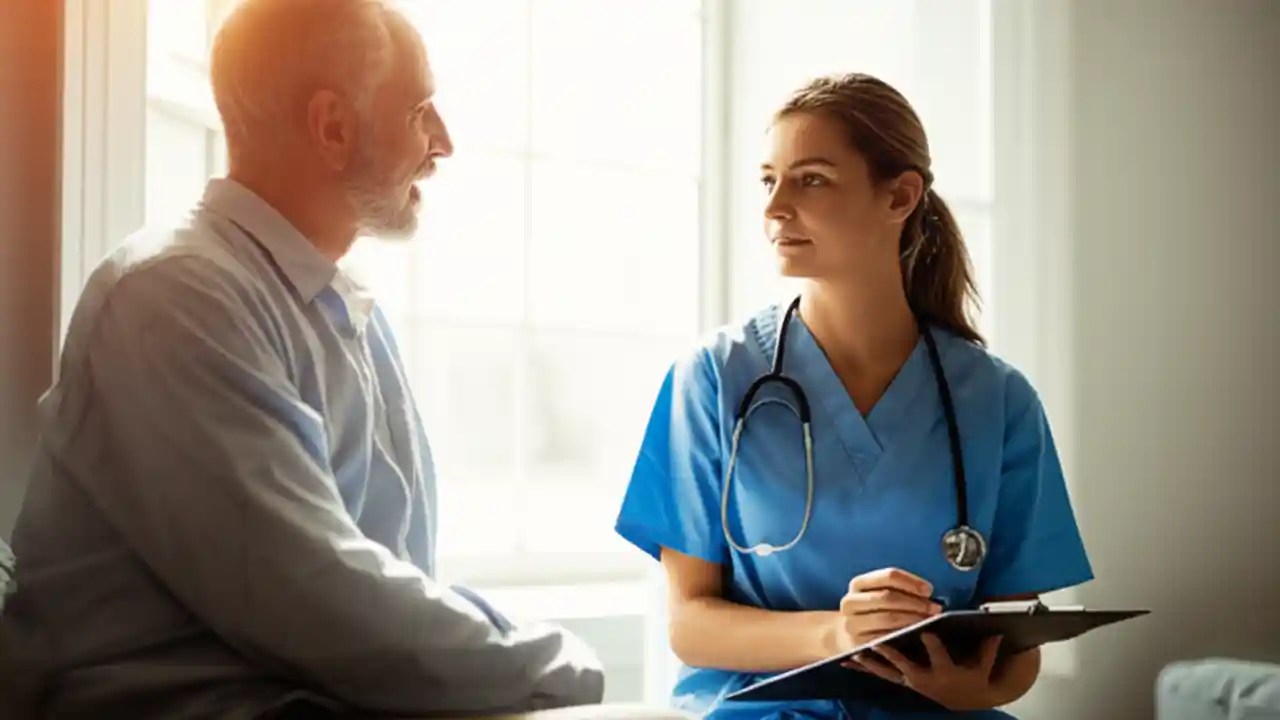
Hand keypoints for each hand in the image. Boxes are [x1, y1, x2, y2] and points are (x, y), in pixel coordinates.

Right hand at [830, 568, 941, 651]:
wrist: (847, 635)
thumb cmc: (872, 611)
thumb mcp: (878, 593)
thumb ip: (899, 589)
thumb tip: (927, 593)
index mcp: (858, 584)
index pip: (888, 576)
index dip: (911, 582)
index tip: (929, 590)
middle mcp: (850, 602)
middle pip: (888, 597)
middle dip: (915, 603)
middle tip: (935, 608)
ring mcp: (852, 624)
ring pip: (888, 618)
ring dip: (913, 619)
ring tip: (929, 621)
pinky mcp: (858, 643)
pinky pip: (885, 637)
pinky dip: (903, 635)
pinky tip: (916, 634)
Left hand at [846, 634, 1005, 710]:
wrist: (962, 698)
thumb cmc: (972, 677)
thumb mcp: (983, 666)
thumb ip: (989, 648)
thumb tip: (998, 630)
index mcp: (945, 670)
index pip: (939, 655)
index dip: (933, 644)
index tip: (926, 631)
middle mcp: (925, 677)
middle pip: (905, 664)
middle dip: (891, 653)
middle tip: (877, 642)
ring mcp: (910, 680)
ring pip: (887, 671)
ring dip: (870, 663)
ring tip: (853, 653)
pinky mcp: (901, 681)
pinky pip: (880, 674)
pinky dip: (863, 668)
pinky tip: (846, 661)